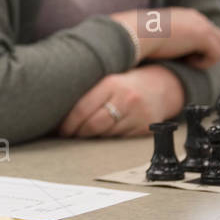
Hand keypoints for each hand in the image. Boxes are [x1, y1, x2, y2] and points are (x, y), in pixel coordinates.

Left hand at [59, 65, 185, 138]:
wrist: (161, 87)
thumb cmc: (124, 84)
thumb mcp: (107, 80)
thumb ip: (88, 93)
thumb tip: (58, 112)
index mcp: (112, 84)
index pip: (83, 108)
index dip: (69, 123)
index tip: (60, 129)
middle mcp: (126, 99)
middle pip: (94, 125)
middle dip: (77, 133)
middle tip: (67, 135)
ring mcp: (138, 115)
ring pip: (105, 134)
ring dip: (90, 137)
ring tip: (82, 134)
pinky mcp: (144, 129)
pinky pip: (118, 139)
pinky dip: (106, 139)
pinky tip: (101, 134)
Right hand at [112, 7, 219, 68]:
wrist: (137, 33)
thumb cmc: (139, 35)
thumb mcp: (155, 32)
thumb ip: (165, 35)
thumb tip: (161, 46)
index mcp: (186, 15)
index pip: (205, 30)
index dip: (198, 47)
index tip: (181, 55)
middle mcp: (197, 18)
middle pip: (219, 37)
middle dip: (207, 52)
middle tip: (186, 60)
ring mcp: (202, 26)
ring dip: (206, 57)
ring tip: (186, 61)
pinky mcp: (204, 37)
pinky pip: (216, 55)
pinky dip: (203, 63)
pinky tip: (185, 62)